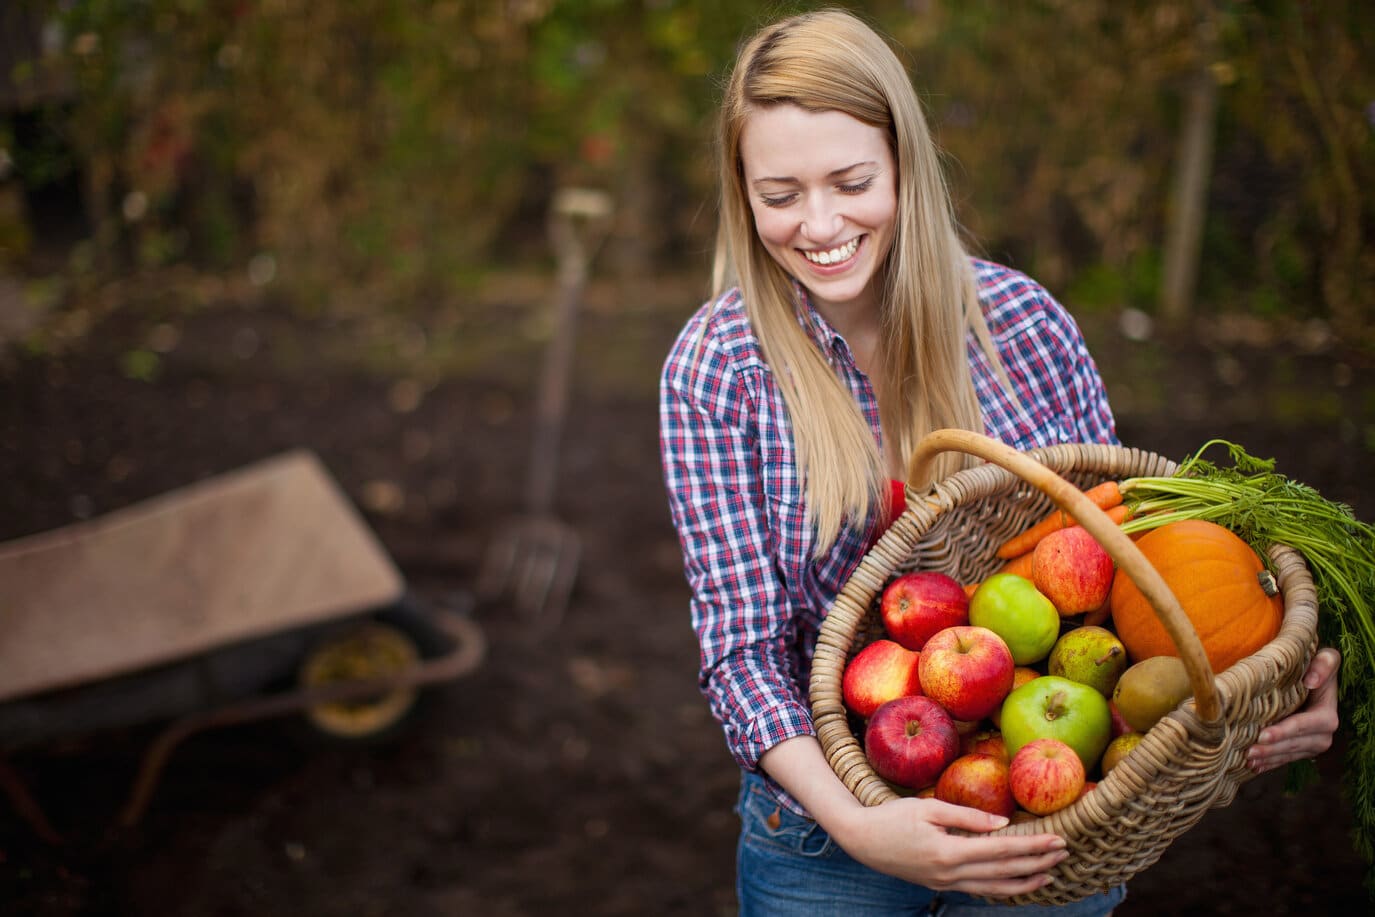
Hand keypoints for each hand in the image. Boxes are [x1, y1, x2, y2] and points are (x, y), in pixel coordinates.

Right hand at [831, 795, 1067, 897]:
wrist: (861, 841)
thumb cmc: (892, 818)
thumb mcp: (928, 809)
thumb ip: (967, 817)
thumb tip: (1002, 823)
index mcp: (950, 851)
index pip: (1002, 850)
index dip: (1032, 846)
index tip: (1056, 839)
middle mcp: (951, 874)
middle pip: (1004, 871)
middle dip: (1036, 862)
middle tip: (1063, 852)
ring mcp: (945, 883)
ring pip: (994, 888)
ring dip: (1025, 882)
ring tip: (1049, 874)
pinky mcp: (940, 885)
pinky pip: (979, 890)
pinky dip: (1001, 888)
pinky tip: (1015, 882)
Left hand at [1247, 646, 1340, 773]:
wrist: (1311, 679)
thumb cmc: (1314, 666)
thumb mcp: (1325, 659)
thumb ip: (1324, 665)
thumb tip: (1311, 681)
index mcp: (1327, 715)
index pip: (1304, 725)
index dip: (1284, 731)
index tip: (1263, 735)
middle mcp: (1323, 734)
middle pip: (1294, 745)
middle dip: (1272, 749)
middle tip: (1248, 752)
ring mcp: (1312, 744)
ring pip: (1288, 754)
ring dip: (1269, 759)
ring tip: (1247, 760)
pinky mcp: (1301, 749)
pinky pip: (1285, 759)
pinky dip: (1270, 763)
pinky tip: (1254, 768)